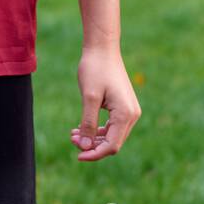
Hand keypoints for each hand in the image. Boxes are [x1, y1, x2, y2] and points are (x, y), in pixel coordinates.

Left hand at [71, 46, 141, 160]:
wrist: (102, 48)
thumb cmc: (95, 69)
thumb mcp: (89, 97)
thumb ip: (88, 123)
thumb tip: (84, 147)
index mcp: (126, 114)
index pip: (112, 145)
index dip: (95, 154)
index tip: (77, 155)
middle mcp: (132, 115)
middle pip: (113, 142)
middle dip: (92, 145)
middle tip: (71, 138)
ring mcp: (129, 111)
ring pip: (112, 135)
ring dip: (93, 137)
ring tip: (73, 133)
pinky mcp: (123, 106)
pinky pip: (111, 125)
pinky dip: (97, 129)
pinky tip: (81, 126)